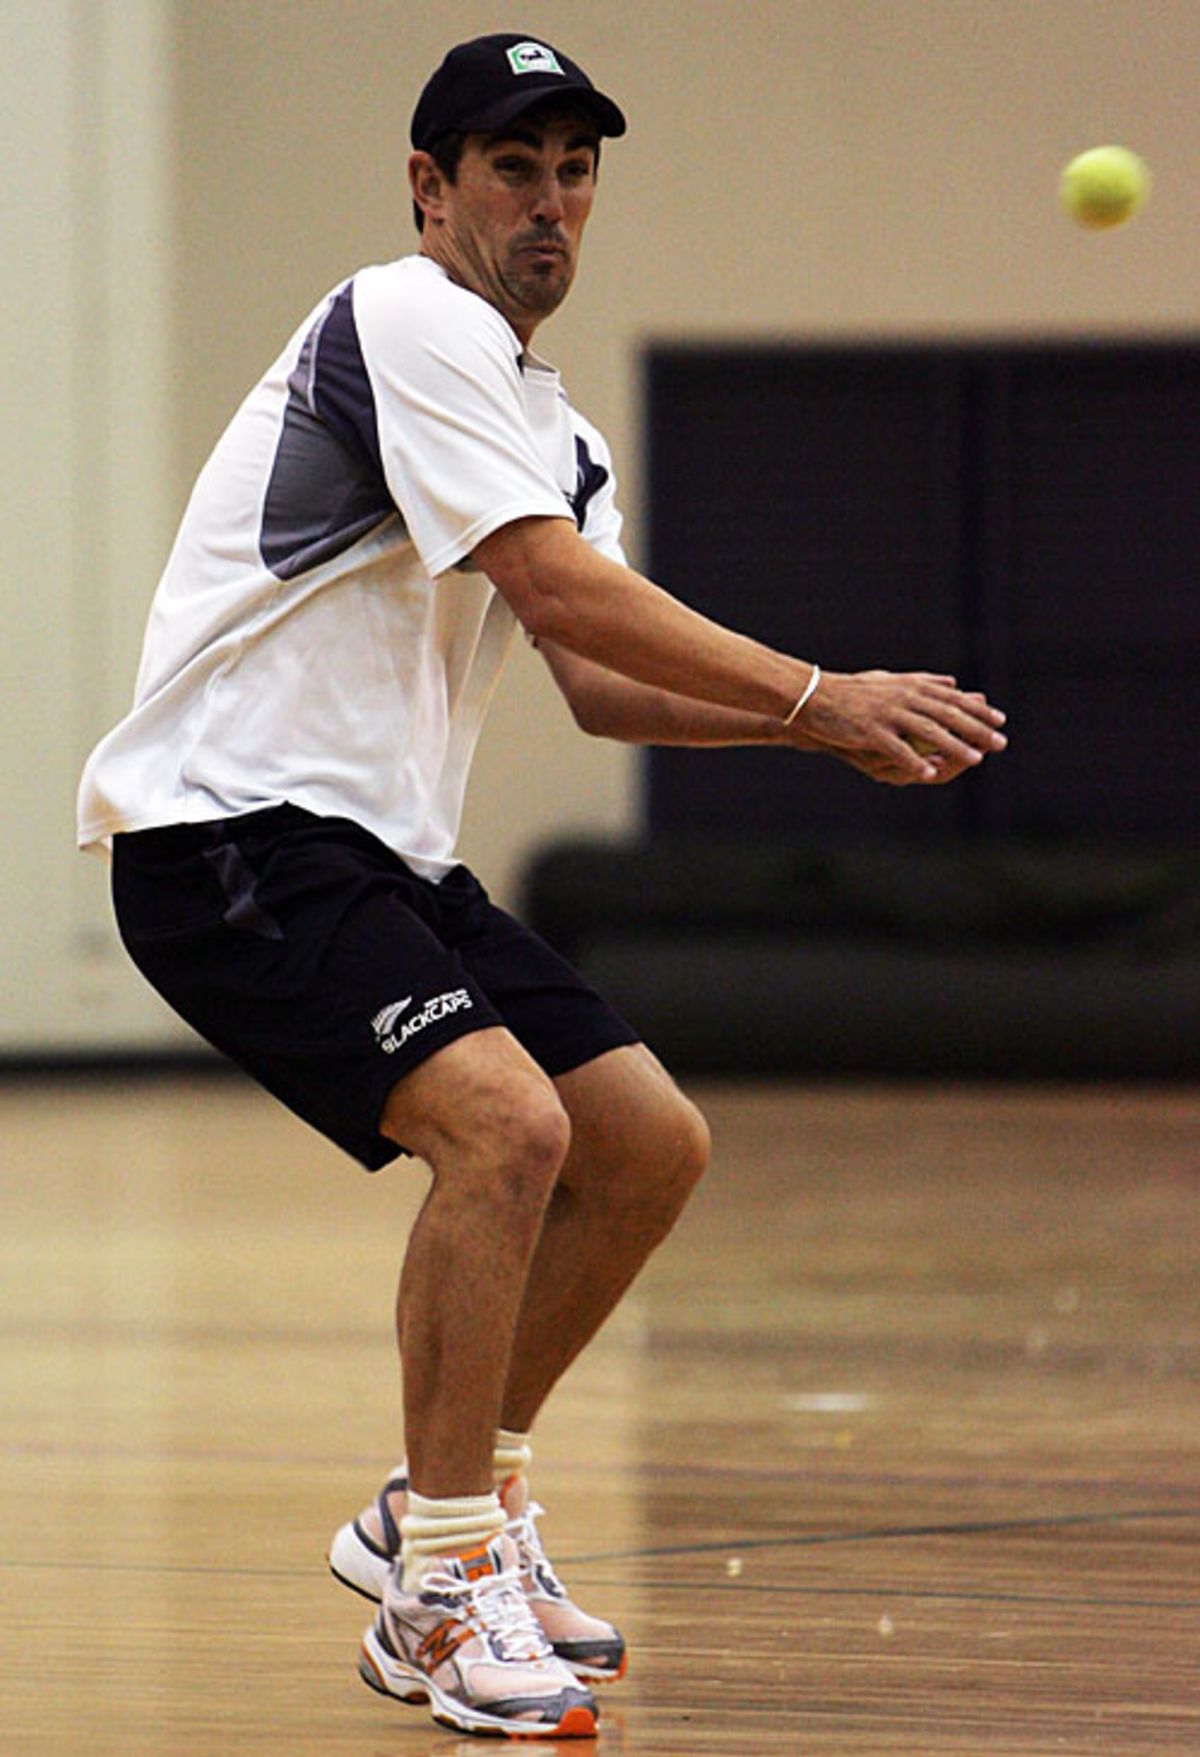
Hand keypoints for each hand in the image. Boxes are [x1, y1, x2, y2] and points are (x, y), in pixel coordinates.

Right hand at [787, 668, 1006, 784]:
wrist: (815, 697)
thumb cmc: (853, 691)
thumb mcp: (891, 680)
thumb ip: (923, 681)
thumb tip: (953, 682)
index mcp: (911, 686)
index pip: (952, 699)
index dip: (978, 711)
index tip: (1000, 721)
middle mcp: (904, 698)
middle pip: (947, 715)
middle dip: (976, 729)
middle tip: (1000, 743)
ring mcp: (888, 714)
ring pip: (928, 731)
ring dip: (954, 746)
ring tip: (975, 760)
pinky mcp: (870, 730)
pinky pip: (897, 749)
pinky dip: (914, 761)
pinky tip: (930, 774)